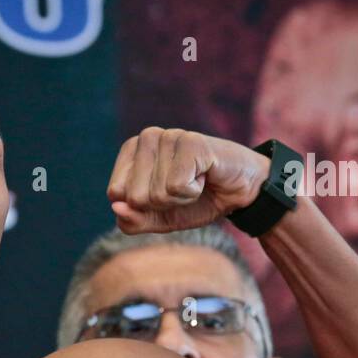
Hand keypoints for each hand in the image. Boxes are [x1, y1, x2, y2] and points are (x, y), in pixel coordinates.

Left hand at [107, 127, 268, 232]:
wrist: (241, 192)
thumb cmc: (197, 200)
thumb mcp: (159, 218)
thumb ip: (132, 220)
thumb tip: (116, 208)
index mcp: (131, 151)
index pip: (115, 194)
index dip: (143, 206)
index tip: (166, 193)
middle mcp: (146, 138)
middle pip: (134, 196)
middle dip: (162, 204)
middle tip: (183, 188)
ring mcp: (168, 136)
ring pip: (156, 193)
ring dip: (180, 198)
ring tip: (196, 180)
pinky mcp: (190, 142)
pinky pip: (177, 187)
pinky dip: (193, 192)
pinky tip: (205, 176)